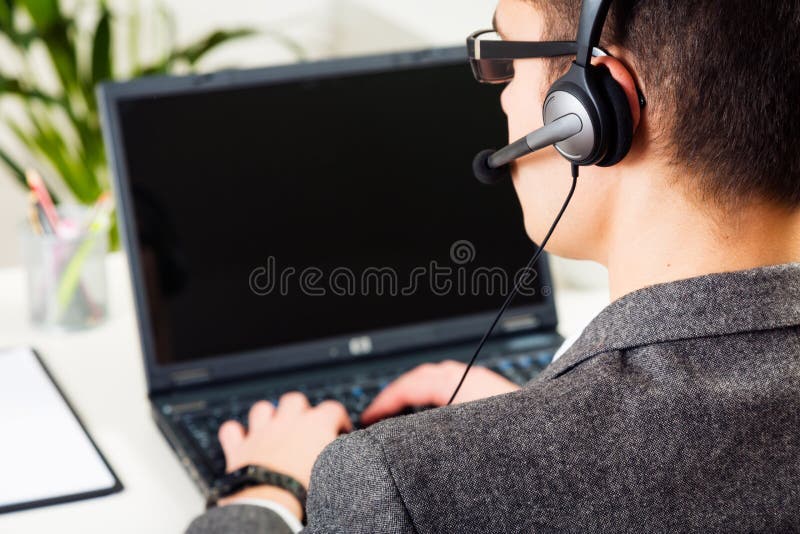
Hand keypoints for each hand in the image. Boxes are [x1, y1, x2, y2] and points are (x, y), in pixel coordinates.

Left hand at [216, 393, 351, 518]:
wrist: (273, 503)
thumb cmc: (307, 489)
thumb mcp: (337, 468)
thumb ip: (342, 452)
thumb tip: (347, 448)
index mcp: (316, 424)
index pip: (333, 408)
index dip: (339, 419)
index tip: (340, 431)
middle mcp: (288, 421)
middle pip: (295, 400)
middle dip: (300, 410)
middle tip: (304, 427)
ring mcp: (261, 432)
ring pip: (262, 409)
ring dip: (267, 416)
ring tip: (273, 429)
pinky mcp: (239, 448)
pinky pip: (231, 430)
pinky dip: (235, 433)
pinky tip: (241, 439)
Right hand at [360, 360, 518, 424]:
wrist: (560, 439)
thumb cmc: (518, 439)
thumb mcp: (465, 434)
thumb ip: (431, 432)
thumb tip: (401, 435)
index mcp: (464, 383)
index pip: (413, 383)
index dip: (386, 400)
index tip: (369, 416)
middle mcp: (473, 378)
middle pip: (424, 377)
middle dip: (397, 394)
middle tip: (377, 416)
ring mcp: (484, 384)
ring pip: (439, 381)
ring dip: (414, 395)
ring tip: (397, 416)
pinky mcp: (493, 394)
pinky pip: (453, 387)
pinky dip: (432, 398)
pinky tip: (430, 419)